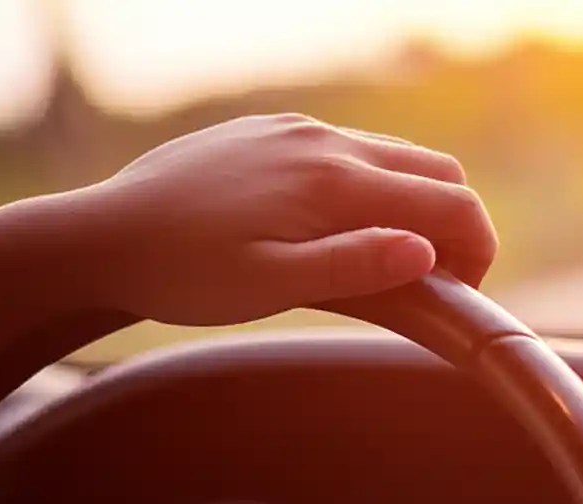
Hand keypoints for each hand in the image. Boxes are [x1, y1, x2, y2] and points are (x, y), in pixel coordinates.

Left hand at [73, 113, 496, 324]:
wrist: (104, 235)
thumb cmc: (183, 272)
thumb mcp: (268, 285)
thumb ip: (353, 265)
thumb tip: (427, 252)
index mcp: (334, 183)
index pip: (449, 203)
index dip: (477, 250)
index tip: (464, 294)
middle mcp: (326, 142)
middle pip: (436, 172)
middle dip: (455, 226)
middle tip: (432, 284)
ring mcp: (299, 131)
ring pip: (396, 157)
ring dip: (414, 205)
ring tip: (386, 262)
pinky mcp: (274, 133)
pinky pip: (352, 151)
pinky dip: (373, 187)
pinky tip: (337, 229)